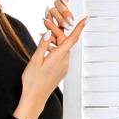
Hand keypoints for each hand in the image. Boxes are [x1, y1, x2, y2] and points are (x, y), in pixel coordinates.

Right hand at [16, 0, 85, 118]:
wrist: (34, 98)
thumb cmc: (33, 81)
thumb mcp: (35, 60)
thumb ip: (43, 45)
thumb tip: (49, 32)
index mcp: (58, 57)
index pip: (72, 39)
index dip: (79, 28)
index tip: (85, 19)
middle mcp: (64, 62)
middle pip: (65, 42)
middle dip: (57, 31)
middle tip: (46, 23)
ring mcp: (63, 67)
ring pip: (62, 49)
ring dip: (55, 41)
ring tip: (42, 35)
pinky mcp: (61, 71)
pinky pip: (60, 56)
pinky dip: (54, 49)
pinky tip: (45, 49)